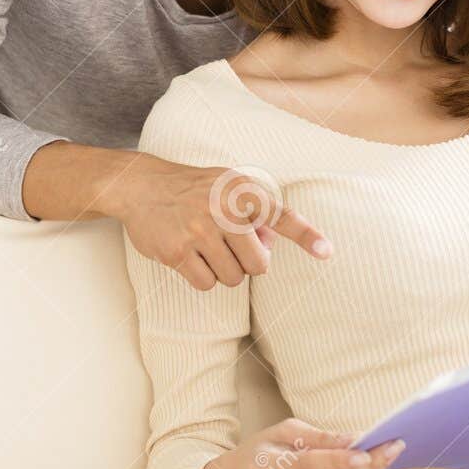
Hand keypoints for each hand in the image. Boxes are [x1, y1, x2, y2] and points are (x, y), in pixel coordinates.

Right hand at [119, 153, 331, 289]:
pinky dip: (202, 277)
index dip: (306, 236)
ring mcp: (200, 230)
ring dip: (223, 271)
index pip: (281, 216)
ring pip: (233, 278)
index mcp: (243, 190)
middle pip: (258, 265)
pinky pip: (206, 283)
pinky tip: (189, 257)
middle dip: (248, 264)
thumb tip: (268, 246)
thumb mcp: (228, 186)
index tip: (327, 251)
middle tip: (229, 248)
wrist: (142, 185)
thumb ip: (254, 214)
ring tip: (207, 249)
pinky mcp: (177, 251)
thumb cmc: (194, 190)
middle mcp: (224, 208)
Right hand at [201, 419, 406, 468]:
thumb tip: (352, 439)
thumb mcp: (280, 432)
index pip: (307, 465)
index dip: (338, 459)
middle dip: (366, 466)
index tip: (366, 451)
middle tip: (392, 447)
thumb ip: (316, 435)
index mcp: (265, 468)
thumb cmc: (260, 453)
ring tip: (386, 457)